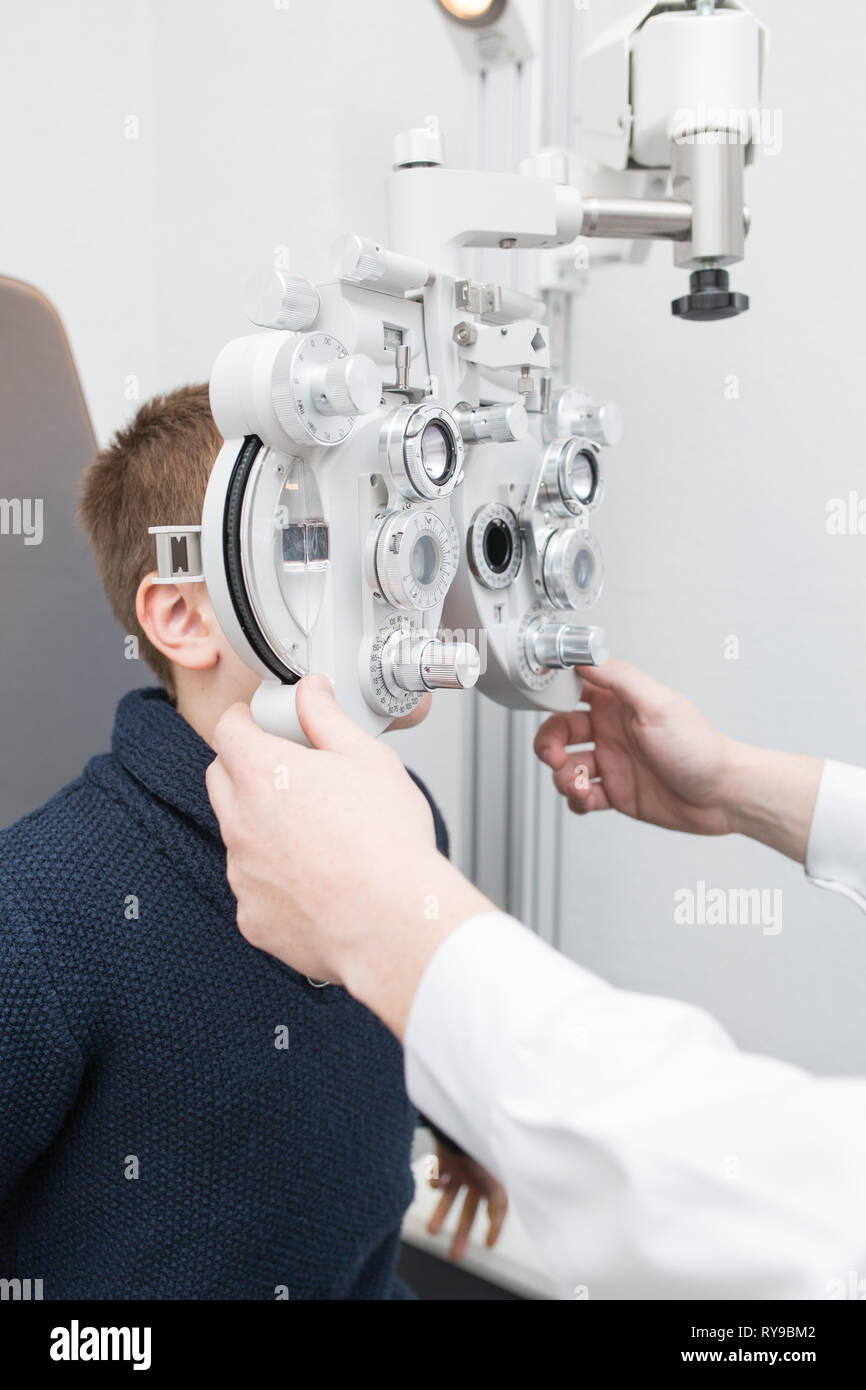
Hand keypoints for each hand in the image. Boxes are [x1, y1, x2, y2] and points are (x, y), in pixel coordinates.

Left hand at [206, 675, 493, 1035]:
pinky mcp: (251, 918)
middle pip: (221, 780)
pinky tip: (316, 881)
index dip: (242, 720)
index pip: (227, 729)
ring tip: (316, 835)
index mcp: (262, 774)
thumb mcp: (368, 758)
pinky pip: (253, 888)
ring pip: (237, 837)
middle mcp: (240, 823)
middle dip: (245, 768)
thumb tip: (311, 693)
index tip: (255, 722)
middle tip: (288, 773)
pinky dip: (274, 880)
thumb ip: (328, 718)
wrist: (394, 922)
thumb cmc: (387, 843)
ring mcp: (241, 875)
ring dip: (261, 827)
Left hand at [427, 1142, 507, 1261]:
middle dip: (461, 1234)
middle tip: (454, 1257)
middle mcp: (476, 1178)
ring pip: (448, 1199)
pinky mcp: (442, 1159)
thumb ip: (499, 1204)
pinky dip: (435, 1183)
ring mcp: (458, 1169)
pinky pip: (436, 1177)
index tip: (487, 1245)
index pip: (495, 1210)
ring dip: (440, 1215)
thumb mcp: (496, 1180)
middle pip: (468, 1212)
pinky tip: (439, 1180)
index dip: (493, 1227)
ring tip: (431, 1232)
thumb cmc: (483, 1148)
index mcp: (492, 1182)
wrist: (461, 1119)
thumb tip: (495, 1226)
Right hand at [534, 659, 734, 835]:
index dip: (555, 695)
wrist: (721, 795)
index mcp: (620, 704)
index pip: (576, 689)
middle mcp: (613, 731)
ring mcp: (613, 762)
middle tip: (554, 755)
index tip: (542, 705)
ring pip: (567, 766)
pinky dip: (577, 799)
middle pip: (561, 730)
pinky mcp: (617, 793)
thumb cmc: (699, 748)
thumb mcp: (658, 705)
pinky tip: (588, 799)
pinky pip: (582, 795)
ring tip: (580, 785)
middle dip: (549, 743)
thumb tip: (587, 658)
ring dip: (564, 776)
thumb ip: (620, 679)